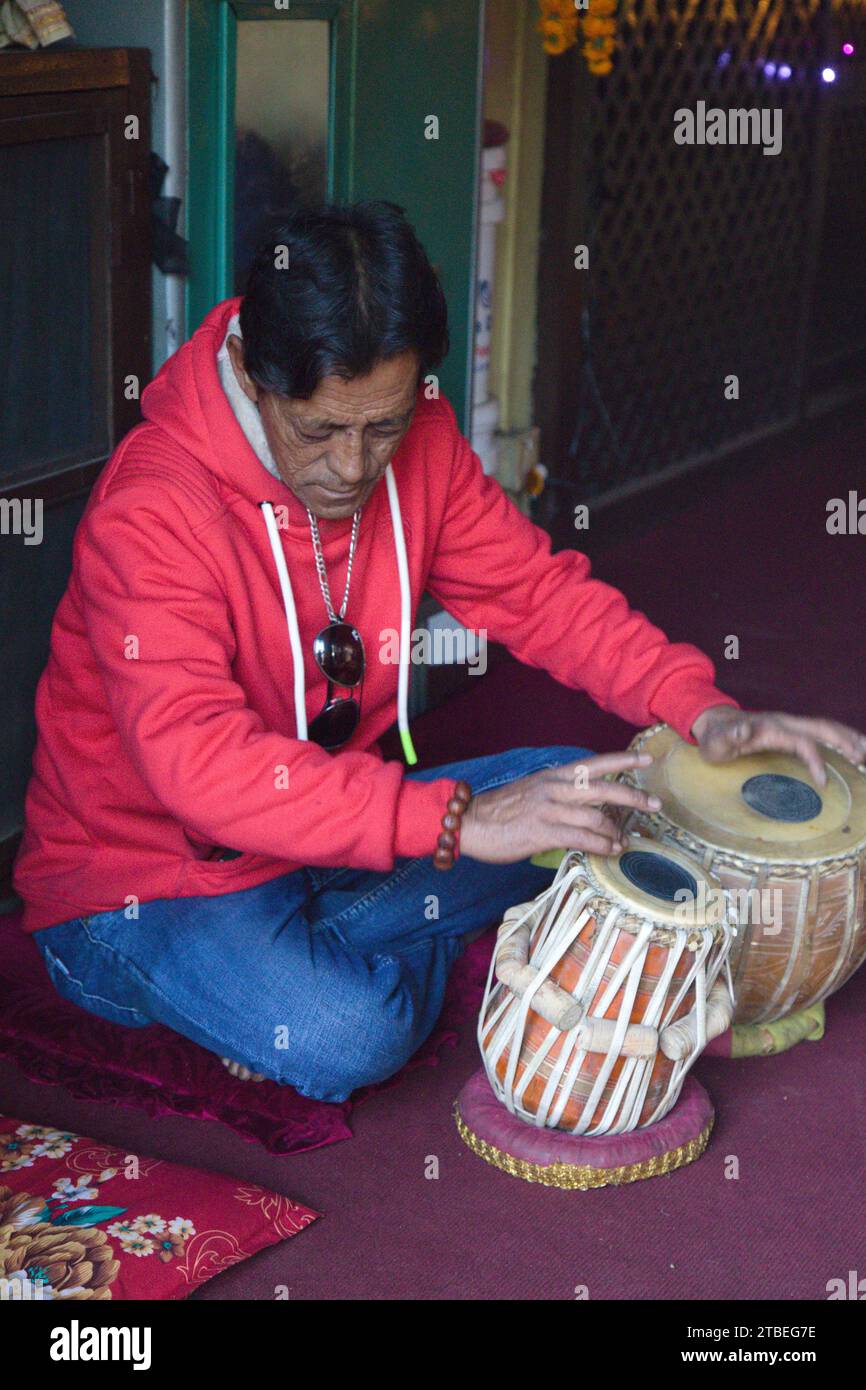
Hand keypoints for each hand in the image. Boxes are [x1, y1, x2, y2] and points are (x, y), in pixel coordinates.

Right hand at [459, 751, 662, 864]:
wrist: (469, 821)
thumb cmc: (502, 810)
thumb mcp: (534, 791)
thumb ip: (561, 793)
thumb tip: (589, 804)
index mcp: (554, 776)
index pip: (595, 763)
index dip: (623, 760)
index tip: (647, 759)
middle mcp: (555, 788)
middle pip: (604, 788)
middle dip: (633, 796)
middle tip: (655, 805)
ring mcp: (549, 809)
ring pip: (595, 816)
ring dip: (615, 831)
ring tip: (624, 841)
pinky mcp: (542, 832)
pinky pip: (580, 837)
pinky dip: (600, 845)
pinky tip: (610, 850)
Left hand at [691, 705, 865, 787]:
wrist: (715, 723)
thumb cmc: (716, 738)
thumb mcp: (716, 740)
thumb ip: (729, 735)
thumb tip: (743, 729)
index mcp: (772, 727)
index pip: (802, 741)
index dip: (815, 760)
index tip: (823, 782)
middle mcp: (785, 722)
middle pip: (822, 728)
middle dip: (844, 741)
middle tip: (863, 758)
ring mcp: (789, 724)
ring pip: (825, 727)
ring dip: (847, 737)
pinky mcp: (791, 730)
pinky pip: (819, 731)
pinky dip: (839, 737)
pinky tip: (852, 748)